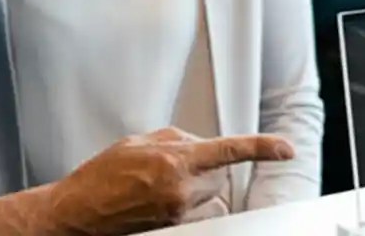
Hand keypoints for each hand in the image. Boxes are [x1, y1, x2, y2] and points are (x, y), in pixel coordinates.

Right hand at [43, 128, 292, 234]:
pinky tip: (166, 200)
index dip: (263, 148)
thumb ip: (176, 139)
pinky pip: (201, 215)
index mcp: (173, 159)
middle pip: (223, 175)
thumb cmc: (101, 176)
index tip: (285, 149)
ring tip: (169, 185)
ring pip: (214, 197)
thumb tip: (200, 144)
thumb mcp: (138, 142)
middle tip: (179, 165)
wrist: (79, 212)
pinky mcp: (173, 228)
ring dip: (203, 189)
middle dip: (210, 168)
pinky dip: (194, 206)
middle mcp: (181, 188)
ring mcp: (178, 213)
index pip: (230, 150)